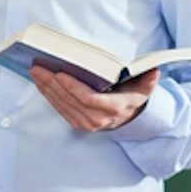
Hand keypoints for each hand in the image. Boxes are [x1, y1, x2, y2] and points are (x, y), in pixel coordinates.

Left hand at [31, 66, 158, 131]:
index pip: (89, 99)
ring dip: (46, 89)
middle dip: (52, 83)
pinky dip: (48, 96)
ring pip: (62, 105)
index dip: (72, 87)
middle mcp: (98, 119)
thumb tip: (154, 71)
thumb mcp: (144, 88)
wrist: (129, 117)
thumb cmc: (133, 96)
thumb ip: (148, 80)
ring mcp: (86, 124)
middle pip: (70, 100)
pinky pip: (59, 109)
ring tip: (36, 72)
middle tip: (38, 67)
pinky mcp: (77, 124)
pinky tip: (41, 83)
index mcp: (113, 108)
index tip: (59, 74)